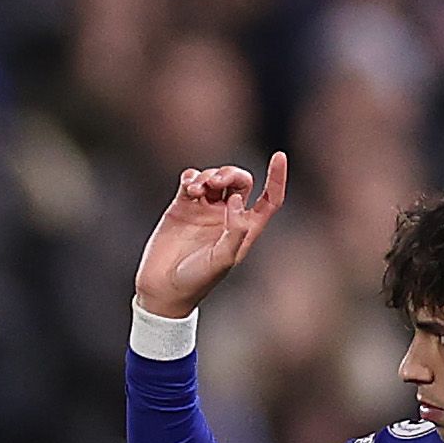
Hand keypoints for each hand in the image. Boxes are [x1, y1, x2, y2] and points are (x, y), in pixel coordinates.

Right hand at [133, 153, 287, 318]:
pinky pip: (191, 181)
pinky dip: (192, 177)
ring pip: (215, 178)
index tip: (279, 156)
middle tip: (217, 182)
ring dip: (209, 175)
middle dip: (231, 174)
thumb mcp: (222, 260)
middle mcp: (227, 217)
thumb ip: (235, 232)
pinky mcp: (182, 206)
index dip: (277, 178)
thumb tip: (236, 201)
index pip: (269, 199)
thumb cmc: (197, 280)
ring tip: (198, 189)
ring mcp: (205, 210)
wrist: (164, 286)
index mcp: (245, 229)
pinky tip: (189, 186)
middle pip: (240, 182)